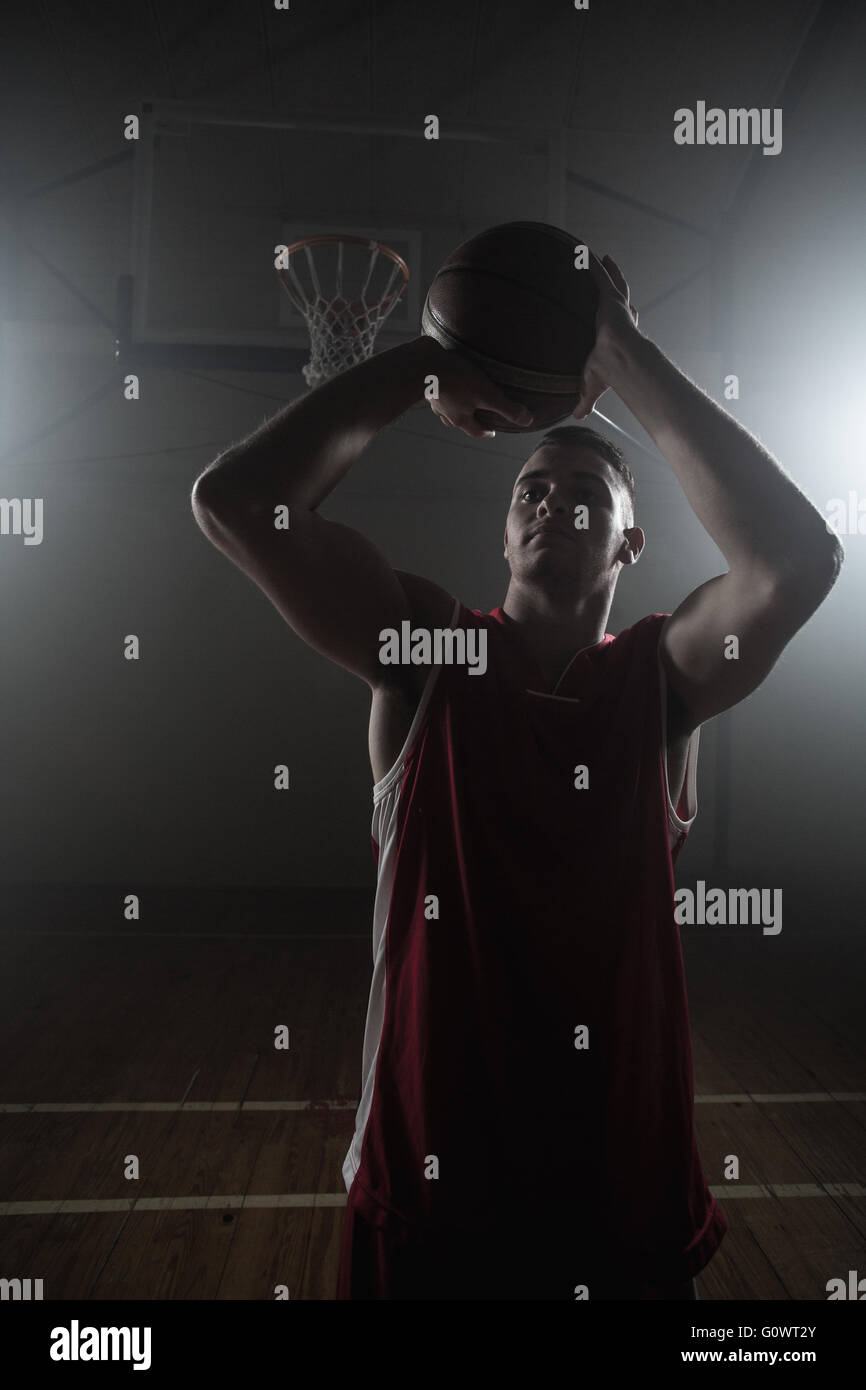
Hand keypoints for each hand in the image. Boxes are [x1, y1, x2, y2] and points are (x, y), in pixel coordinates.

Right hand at [425, 342, 532, 437]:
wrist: (424, 363)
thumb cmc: (456, 380)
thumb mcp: (487, 394)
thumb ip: (507, 408)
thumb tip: (527, 420)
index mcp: (460, 418)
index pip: (475, 431)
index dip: (486, 432)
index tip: (492, 431)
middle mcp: (445, 411)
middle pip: (458, 421)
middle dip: (469, 419)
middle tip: (478, 414)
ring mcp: (434, 397)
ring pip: (445, 407)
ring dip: (454, 404)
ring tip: (463, 395)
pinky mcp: (428, 381)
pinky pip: (438, 389)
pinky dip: (444, 387)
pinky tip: (448, 377)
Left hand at [572, 252, 640, 420]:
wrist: (616, 360)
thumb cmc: (608, 373)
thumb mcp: (591, 386)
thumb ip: (584, 399)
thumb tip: (577, 417)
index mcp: (618, 335)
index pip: (624, 321)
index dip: (626, 314)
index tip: (627, 310)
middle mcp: (619, 318)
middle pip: (619, 297)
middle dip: (616, 285)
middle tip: (611, 276)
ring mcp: (615, 306)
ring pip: (612, 283)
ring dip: (608, 270)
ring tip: (601, 257)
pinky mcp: (610, 298)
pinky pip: (600, 276)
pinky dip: (594, 264)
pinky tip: (586, 252)